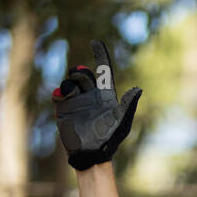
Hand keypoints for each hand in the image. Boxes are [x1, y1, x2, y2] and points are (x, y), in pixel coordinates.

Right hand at [52, 39, 140, 170]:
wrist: (90, 155)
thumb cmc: (109, 140)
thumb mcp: (120, 122)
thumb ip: (127, 105)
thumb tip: (138, 88)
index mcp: (105, 95)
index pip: (104, 70)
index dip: (100, 55)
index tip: (95, 42)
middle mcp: (90, 96)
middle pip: (83, 74)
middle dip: (79, 72)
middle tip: (79, 79)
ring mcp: (76, 101)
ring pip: (70, 82)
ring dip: (69, 83)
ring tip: (69, 94)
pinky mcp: (64, 109)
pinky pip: (58, 93)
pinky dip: (58, 92)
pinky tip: (60, 97)